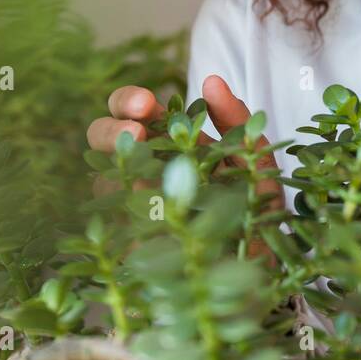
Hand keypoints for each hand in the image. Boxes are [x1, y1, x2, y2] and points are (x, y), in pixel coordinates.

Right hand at [86, 75, 283, 260]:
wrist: (259, 279)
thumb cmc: (256, 216)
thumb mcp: (256, 165)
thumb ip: (237, 122)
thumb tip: (211, 80)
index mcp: (169, 144)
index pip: (133, 112)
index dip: (129, 101)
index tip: (145, 103)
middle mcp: (143, 170)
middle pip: (101, 137)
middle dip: (110, 128)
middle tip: (135, 133)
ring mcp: (132, 206)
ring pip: (101, 176)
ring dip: (116, 172)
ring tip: (144, 173)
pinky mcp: (129, 242)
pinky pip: (115, 221)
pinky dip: (128, 210)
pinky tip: (148, 209)